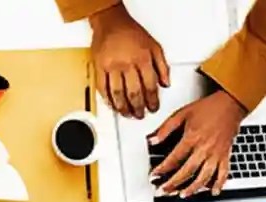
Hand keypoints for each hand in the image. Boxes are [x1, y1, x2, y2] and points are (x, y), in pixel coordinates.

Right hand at [88, 3, 168, 118]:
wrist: (111, 23)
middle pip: (134, 93)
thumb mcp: (155, 46)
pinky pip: (103, 88)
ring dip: (123, 107)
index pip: (150, 86)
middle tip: (140, 115)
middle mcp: (127, 64)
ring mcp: (112, 67)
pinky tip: (112, 105)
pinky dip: (107, 99)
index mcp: (143, 59)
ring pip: (118, 94)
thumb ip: (162, 66)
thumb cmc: (131, 33)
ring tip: (127, 114)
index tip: (153, 107)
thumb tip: (166, 83)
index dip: (152, 100)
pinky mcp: (99, 68)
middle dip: (138, 107)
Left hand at [149, 90, 246, 197]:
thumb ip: (165, 129)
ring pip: (205, 176)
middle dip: (173, 184)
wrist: (231, 104)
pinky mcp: (226, 155)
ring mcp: (216, 153)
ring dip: (193, 188)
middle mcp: (205, 148)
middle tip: (163, 191)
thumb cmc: (208, 108)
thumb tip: (152, 140)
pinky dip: (219, 184)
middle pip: (187, 171)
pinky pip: (224, 172)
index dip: (162, 169)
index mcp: (192, 138)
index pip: (174, 159)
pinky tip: (213, 192)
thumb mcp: (182, 114)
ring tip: (183, 195)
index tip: (154, 175)